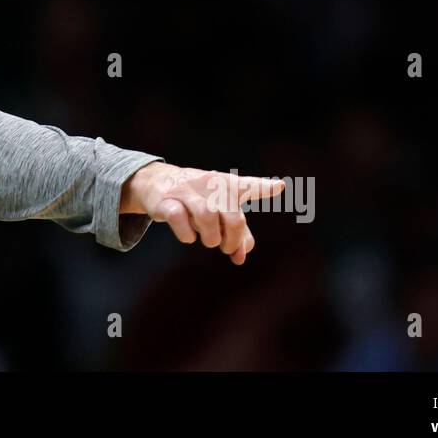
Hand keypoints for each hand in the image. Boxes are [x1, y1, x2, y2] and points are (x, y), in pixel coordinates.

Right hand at [121, 163, 285, 264]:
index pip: (248, 186)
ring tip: (207, 240)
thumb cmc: (197, 198)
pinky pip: (179, 219)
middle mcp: (209, 185)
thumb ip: (237, 232)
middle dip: (232, 239)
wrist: (157, 182)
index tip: (279, 187)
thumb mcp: (219, 210)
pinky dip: (186, 235)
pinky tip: (188, 236)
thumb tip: (243, 256)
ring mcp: (187, 192)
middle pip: (232, 216)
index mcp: (226, 185)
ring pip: (206, 217)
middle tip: (227, 248)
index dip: (264, 187)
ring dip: (210, 238)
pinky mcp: (166, 201)